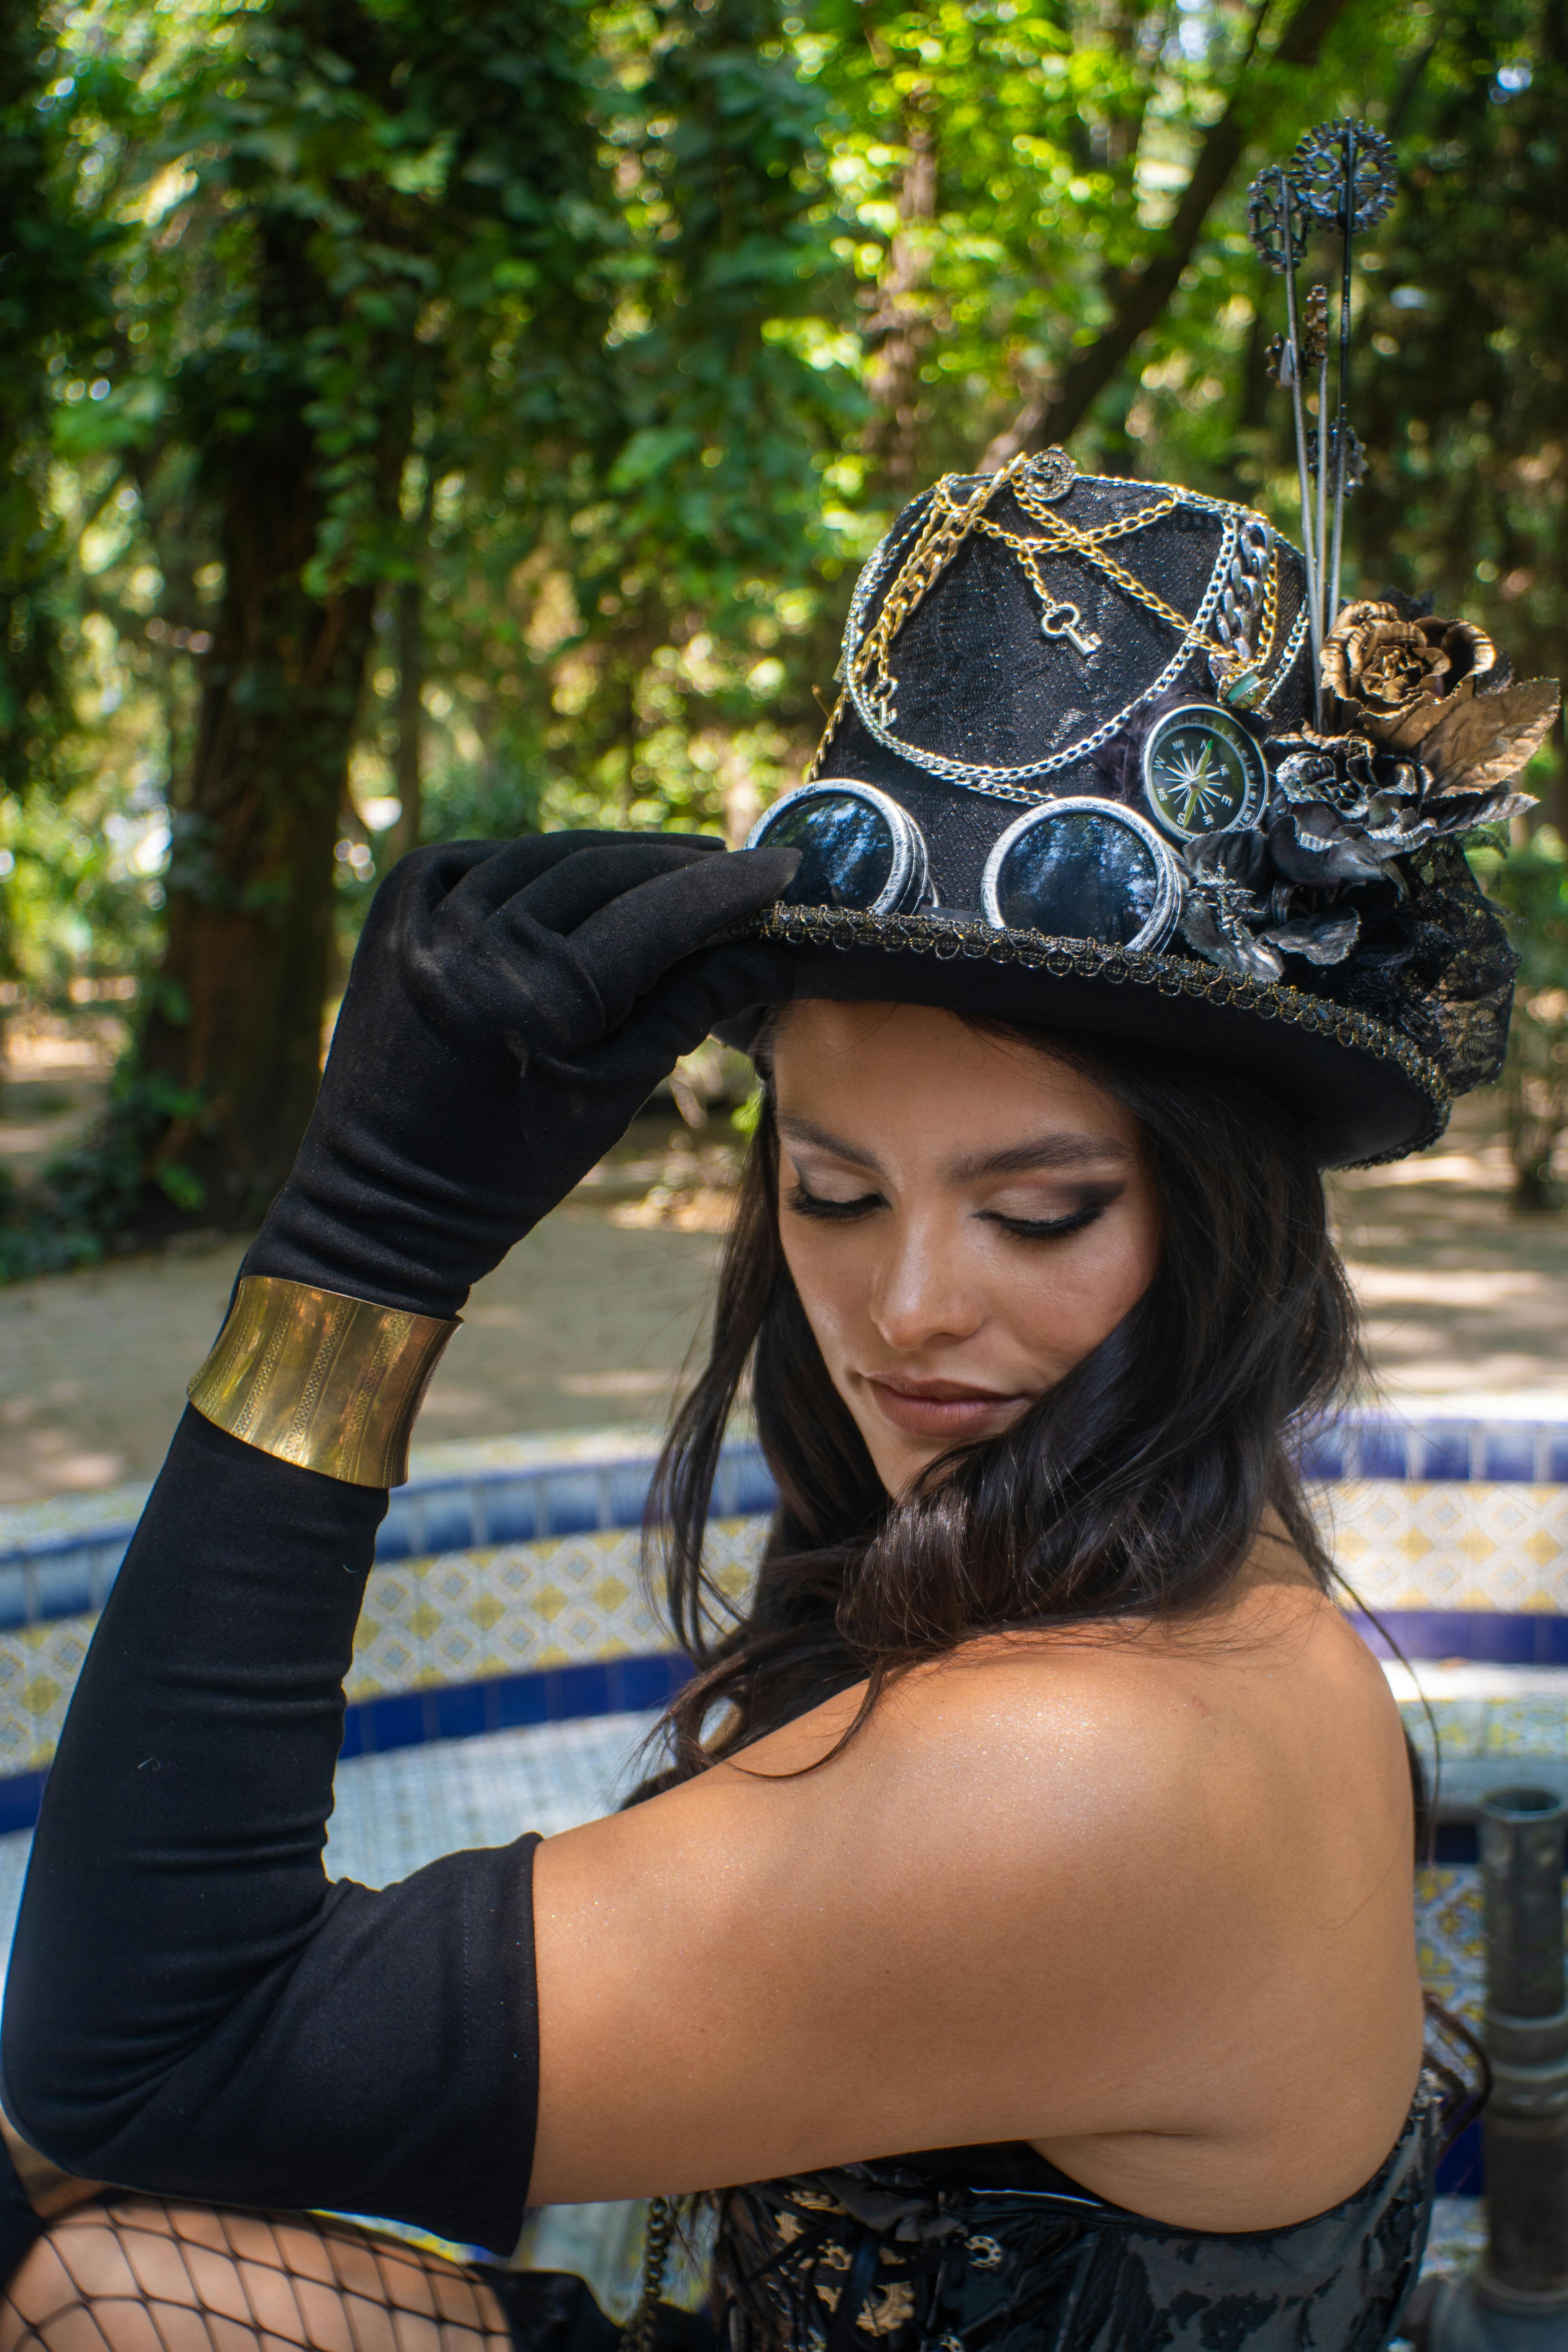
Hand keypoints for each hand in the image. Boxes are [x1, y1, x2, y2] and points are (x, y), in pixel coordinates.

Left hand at [243, 831, 797, 1317]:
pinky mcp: (394, 907)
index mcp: (535, 999)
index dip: (730, 887)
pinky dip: (540, 864)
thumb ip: (693, 1002)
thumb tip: (774, 948)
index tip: (785, 866)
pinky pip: (487, 859)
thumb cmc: (512, 1167)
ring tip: (674, 866)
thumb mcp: (617, 1089)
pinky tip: (583, 876)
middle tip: (735, 868)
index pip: (659, 914)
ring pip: (547, 855)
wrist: (385, 1200)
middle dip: (679, 866)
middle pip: (606, 871)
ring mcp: (423, 917)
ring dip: (616, 857)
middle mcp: (472, 943)